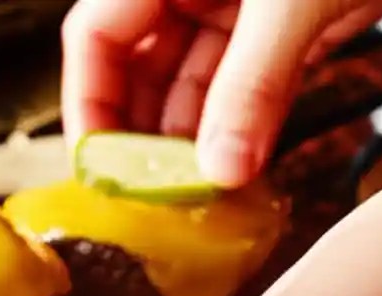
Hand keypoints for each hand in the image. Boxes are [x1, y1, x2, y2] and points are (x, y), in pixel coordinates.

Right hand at [61, 0, 381, 185]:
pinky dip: (239, 122)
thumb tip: (221, 168)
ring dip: (192, 134)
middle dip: (141, 129)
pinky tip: (237, 163)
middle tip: (147, 189)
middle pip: (138, 64)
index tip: (99, 163)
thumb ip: (252, 87)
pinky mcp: (284, 24)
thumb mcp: (293, 6)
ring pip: (192, 79)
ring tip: (193, 188)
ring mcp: (239, 3)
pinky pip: (243, 81)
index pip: (96, 36)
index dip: (88, 100)